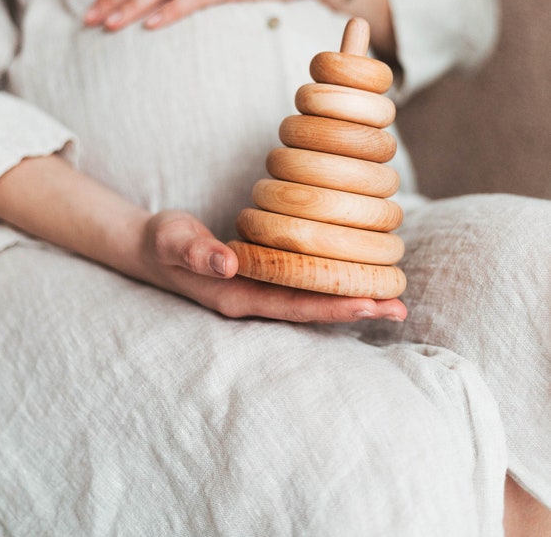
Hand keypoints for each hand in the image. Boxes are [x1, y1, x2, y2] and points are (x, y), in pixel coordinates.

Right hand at [135, 210, 406, 322]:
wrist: (151, 248)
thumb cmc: (163, 240)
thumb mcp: (173, 239)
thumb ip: (197, 251)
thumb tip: (228, 263)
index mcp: (235, 295)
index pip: (292, 307)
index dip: (331, 306)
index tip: (369, 303)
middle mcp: (252, 300)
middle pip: (311, 311)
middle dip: (354, 308)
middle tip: (399, 307)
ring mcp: (258, 293)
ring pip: (311, 301)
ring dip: (350, 300)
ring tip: (392, 300)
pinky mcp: (263, 280)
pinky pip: (303, 287)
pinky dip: (332, 285)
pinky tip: (358, 277)